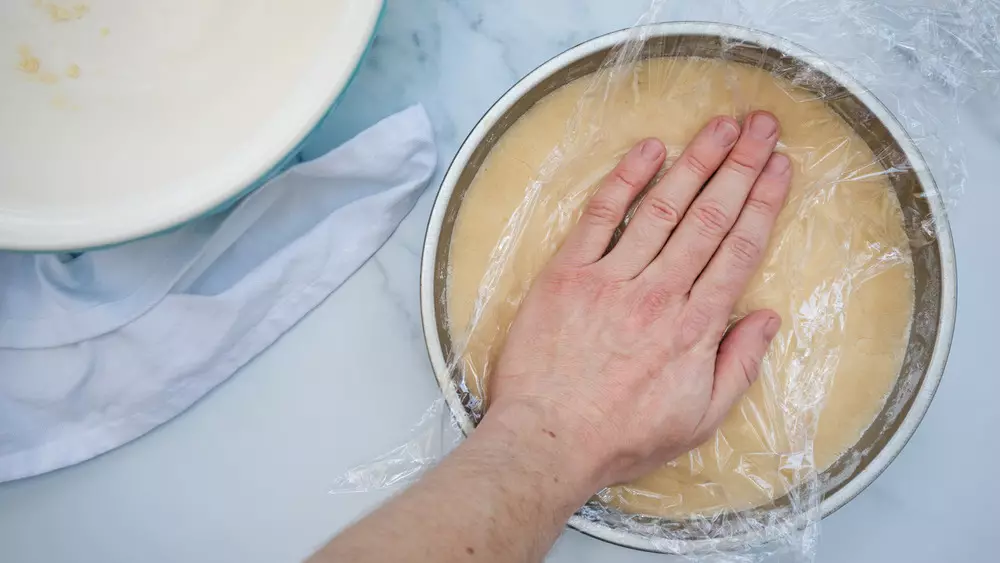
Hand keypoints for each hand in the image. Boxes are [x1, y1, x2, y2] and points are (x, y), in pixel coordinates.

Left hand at [488, 111, 791, 488]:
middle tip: (762, 127)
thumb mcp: (699, 420)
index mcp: (694, 328)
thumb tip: (767, 317)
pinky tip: (650, 150)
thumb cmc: (621, 437)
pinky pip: (600, 216)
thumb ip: (739, 366)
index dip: (763, 203)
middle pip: (709, 218)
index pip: (738, 250)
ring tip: (721, 126)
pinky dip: (626, 179)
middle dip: (740, 167)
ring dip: (695, 162)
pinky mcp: (567, 274)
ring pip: (663, 209)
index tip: (780, 168)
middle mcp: (659, 294)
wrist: (548, 441)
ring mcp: (611, 279)